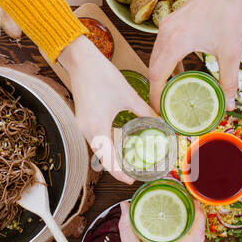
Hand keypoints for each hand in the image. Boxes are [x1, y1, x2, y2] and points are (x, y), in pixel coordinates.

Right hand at [59, 35, 151, 183]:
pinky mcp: (82, 118)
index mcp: (98, 128)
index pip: (108, 160)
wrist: (80, 60)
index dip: (119, 173)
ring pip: (97, 149)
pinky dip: (105, 146)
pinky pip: (94, 139)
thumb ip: (145, 111)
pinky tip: (117, 145)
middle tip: (132, 174)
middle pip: (101, 158)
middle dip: (116, 168)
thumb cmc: (102, 75)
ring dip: (110, 157)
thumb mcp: (128, 95)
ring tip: (126, 162)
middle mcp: (87, 130)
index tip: (131, 180)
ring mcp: (82, 125)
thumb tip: (161, 121)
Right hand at [113, 202, 206, 241]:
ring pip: (192, 241)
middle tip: (187, 201)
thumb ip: (127, 227)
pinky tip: (173, 228)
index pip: (197, 234)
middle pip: (197, 235)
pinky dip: (183, 234)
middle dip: (195, 217)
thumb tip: (125, 207)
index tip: (194, 203)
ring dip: (190, 226)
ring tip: (182, 210)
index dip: (200, 217)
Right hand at [148, 0, 241, 109]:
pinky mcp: (171, 22)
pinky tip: (179, 72)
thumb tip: (230, 104)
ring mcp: (166, 26)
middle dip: (157, 90)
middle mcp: (166, 33)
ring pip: (155, 57)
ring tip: (170, 94)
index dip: (156, 96)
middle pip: (153, 68)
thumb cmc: (229, 13)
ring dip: (160, 75)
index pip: (157, 76)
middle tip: (165, 109)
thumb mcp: (231, 52)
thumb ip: (229, 80)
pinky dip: (166, 62)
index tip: (160, 113)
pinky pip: (162, 47)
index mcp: (177, 42)